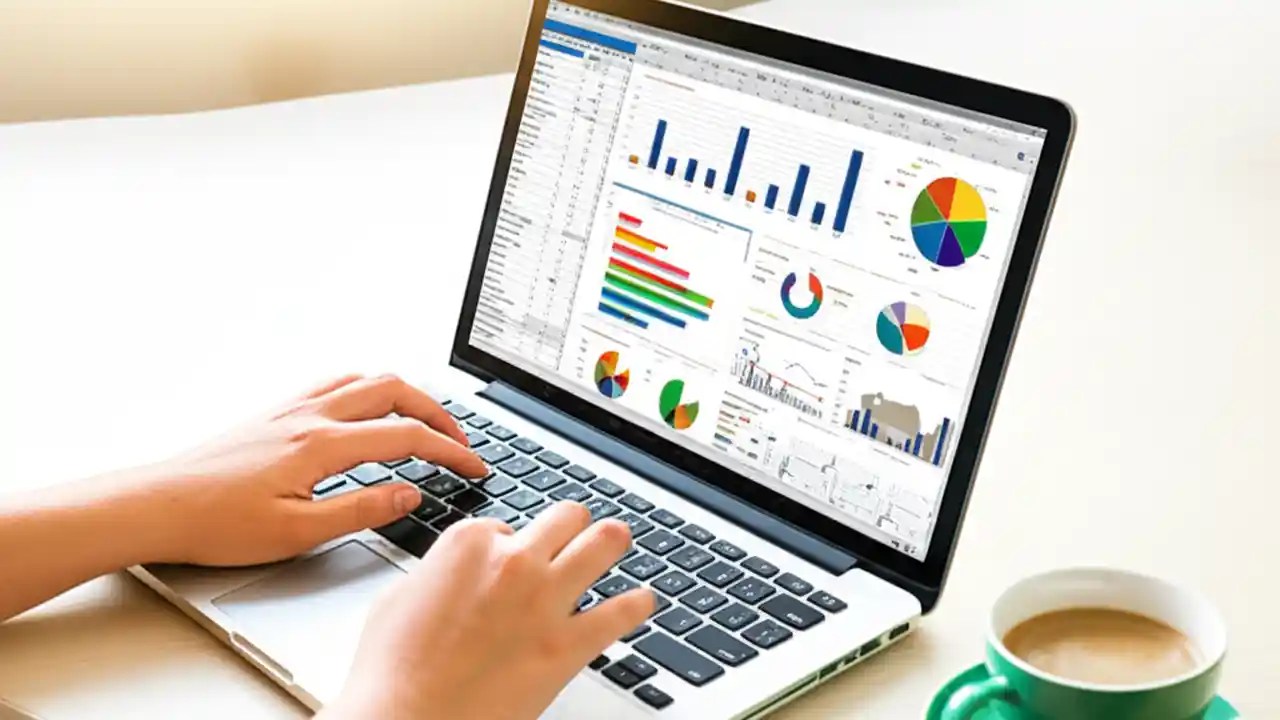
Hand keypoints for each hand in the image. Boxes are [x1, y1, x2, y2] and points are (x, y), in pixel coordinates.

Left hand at [137, 373, 486, 565]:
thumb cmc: (219, 523)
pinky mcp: (275, 412)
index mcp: (322, 445)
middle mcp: (310, 415)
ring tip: (423, 420)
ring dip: (404, 394)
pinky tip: (366, 409)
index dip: (450, 451)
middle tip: (459, 439)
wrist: (158, 505)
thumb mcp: (299, 532)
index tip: (474, 466)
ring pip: (364, 378)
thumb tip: (409, 493)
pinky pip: (334, 382)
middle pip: (394, 390)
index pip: (406, 437)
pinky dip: (367, 388)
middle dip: (437, 411)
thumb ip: (362, 509)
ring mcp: (291, 408)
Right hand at [322, 503, 653, 719]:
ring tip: (619, 542)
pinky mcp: (567, 645)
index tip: (510, 561)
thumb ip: (439, 571)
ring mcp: (545, 600)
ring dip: (612, 541)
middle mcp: (513, 561)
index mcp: (469, 543)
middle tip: (575, 533)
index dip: (509, 545)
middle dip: (570, 525)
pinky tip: (643, 601)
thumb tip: (455, 571)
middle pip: (565, 517)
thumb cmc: (392, 671)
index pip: (508, 525)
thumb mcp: (399, 597)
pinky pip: (621, 612)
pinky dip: (637, 604)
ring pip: (603, 543)